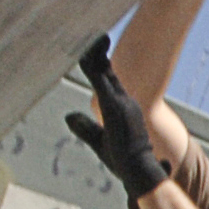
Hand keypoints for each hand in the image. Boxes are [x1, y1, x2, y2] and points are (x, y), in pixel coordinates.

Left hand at [65, 34, 172, 205]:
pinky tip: (86, 51)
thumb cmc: (124, 162)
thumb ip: (85, 128)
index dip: (100, 65)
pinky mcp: (114, 105)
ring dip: (95, 53)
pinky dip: (93, 63)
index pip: (108, 81)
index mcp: (121, 108)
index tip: (92, 52)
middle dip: (98, 53)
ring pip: (103, 70)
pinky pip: (100, 78)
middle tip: (94, 37)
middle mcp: (123, 101)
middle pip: (107, 71)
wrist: (139, 171)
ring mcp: (121, 101)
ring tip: (91, 37)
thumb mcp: (98, 142)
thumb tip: (68, 116)